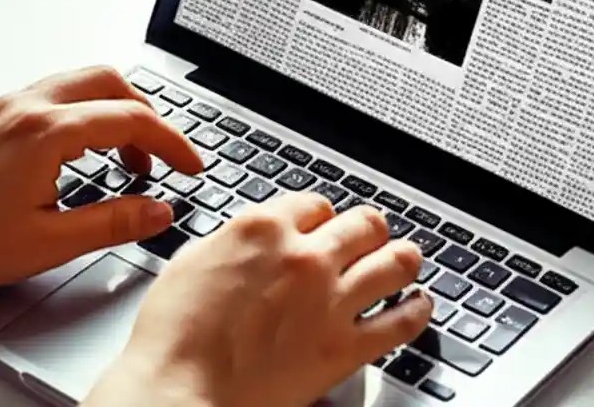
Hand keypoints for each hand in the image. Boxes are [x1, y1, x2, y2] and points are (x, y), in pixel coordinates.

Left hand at [0, 66, 202, 295]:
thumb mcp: (49, 242)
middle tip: (163, 155)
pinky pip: (55, 93)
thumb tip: (159, 211)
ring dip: (116, 110)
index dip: (173, 143)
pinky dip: (85, 113)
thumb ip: (115, 222)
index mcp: (46, 132)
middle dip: (149, 114)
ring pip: (82, 82)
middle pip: (111, 81)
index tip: (190, 165)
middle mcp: (27, 106)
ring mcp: (7, 106)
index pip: (132, 119)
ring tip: (128, 157)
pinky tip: (84, 152)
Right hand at [83, 194, 432, 406]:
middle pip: (365, 224)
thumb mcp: (194, 260)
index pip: (316, 204)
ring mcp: (331, 301)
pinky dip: (418, 309)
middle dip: (368, 231)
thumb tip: (256, 238)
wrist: (178, 391)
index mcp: (264, 229)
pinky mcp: (344, 347)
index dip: (321, 218)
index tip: (323, 228)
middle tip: (371, 240)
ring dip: (404, 259)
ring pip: (395, 261)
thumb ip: (237, 241)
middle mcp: (305, 257)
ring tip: (407, 262)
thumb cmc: (173, 336)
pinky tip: (419, 305)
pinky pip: (402, 321)